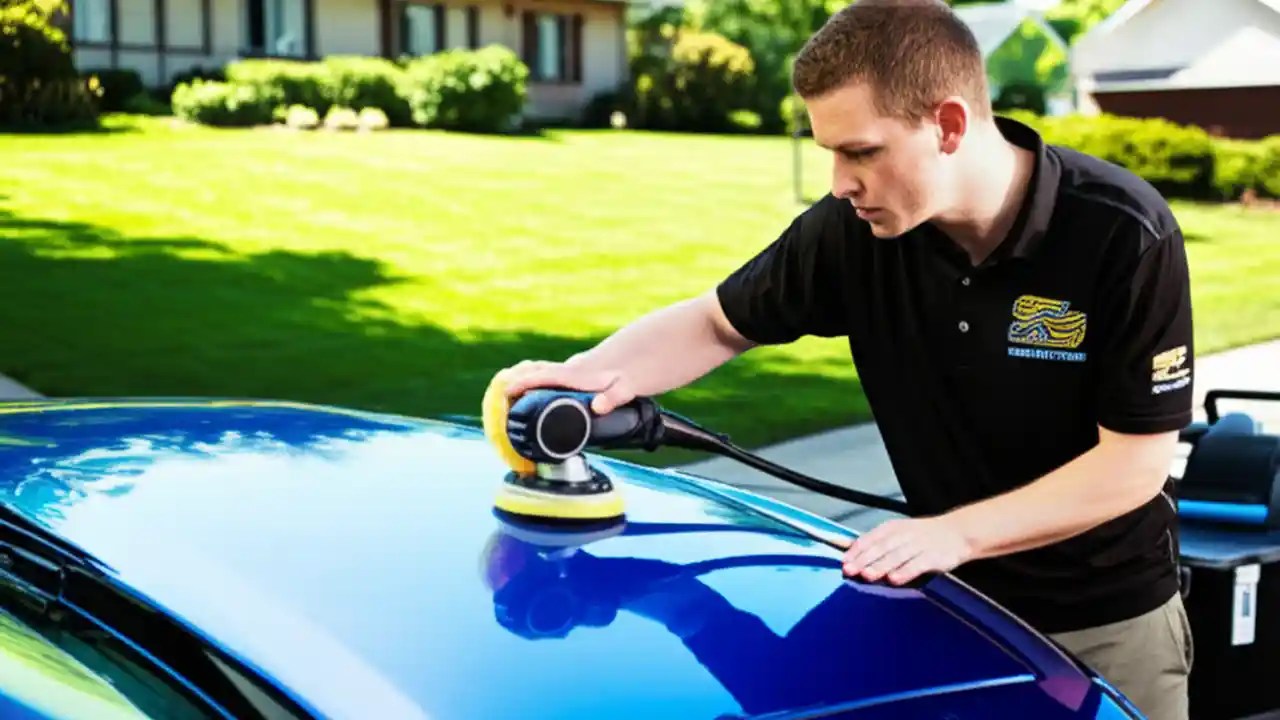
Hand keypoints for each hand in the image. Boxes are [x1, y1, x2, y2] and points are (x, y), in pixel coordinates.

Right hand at [499, 359, 636, 413]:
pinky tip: (534, 391)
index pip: (542, 376)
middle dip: (516, 380)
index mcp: (575, 374)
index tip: (506, 391)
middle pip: (536, 371)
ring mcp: (573, 368)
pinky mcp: (577, 371)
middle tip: (499, 397)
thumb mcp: (625, 387)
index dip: (523, 383)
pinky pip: (551, 374)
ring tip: (508, 395)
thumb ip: (613, 397)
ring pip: (542, 371)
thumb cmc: (631, 373)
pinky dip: (537, 379)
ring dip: (525, 379)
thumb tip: (598, 406)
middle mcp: (570, 369)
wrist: (641, 354)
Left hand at [839, 516, 972, 585]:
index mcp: (893, 528)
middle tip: (849, 570)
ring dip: (881, 565)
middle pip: (881, 547)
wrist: (958, 532)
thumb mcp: (899, 532)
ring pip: (897, 555)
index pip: (871, 537)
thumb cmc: (922, 536)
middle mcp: (905, 534)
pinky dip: (905, 572)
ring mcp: (920, 545)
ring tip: (867, 575)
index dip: (857, 550)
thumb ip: (877, 543)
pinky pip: (917, 565)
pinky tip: (894, 579)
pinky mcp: (934, 557)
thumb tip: (849, 552)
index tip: (843, 562)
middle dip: (864, 559)